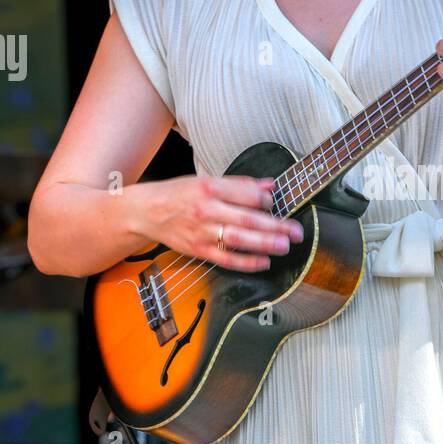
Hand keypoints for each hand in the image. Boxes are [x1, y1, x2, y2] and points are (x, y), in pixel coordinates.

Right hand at [130, 174, 304, 271]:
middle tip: (296, 232)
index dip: (267, 201)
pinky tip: (264, 262)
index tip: (276, 204)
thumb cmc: (178, 194)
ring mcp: (202, 232)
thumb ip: (239, 184)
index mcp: (210, 188)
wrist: (146, 212)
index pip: (247, 194)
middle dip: (275, 226)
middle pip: (247, 218)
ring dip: (265, 244)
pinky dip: (247, 262)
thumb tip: (269, 186)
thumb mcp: (206, 181)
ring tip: (285, 245)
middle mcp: (206, 209)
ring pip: (239, 239)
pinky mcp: (199, 250)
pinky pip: (226, 259)